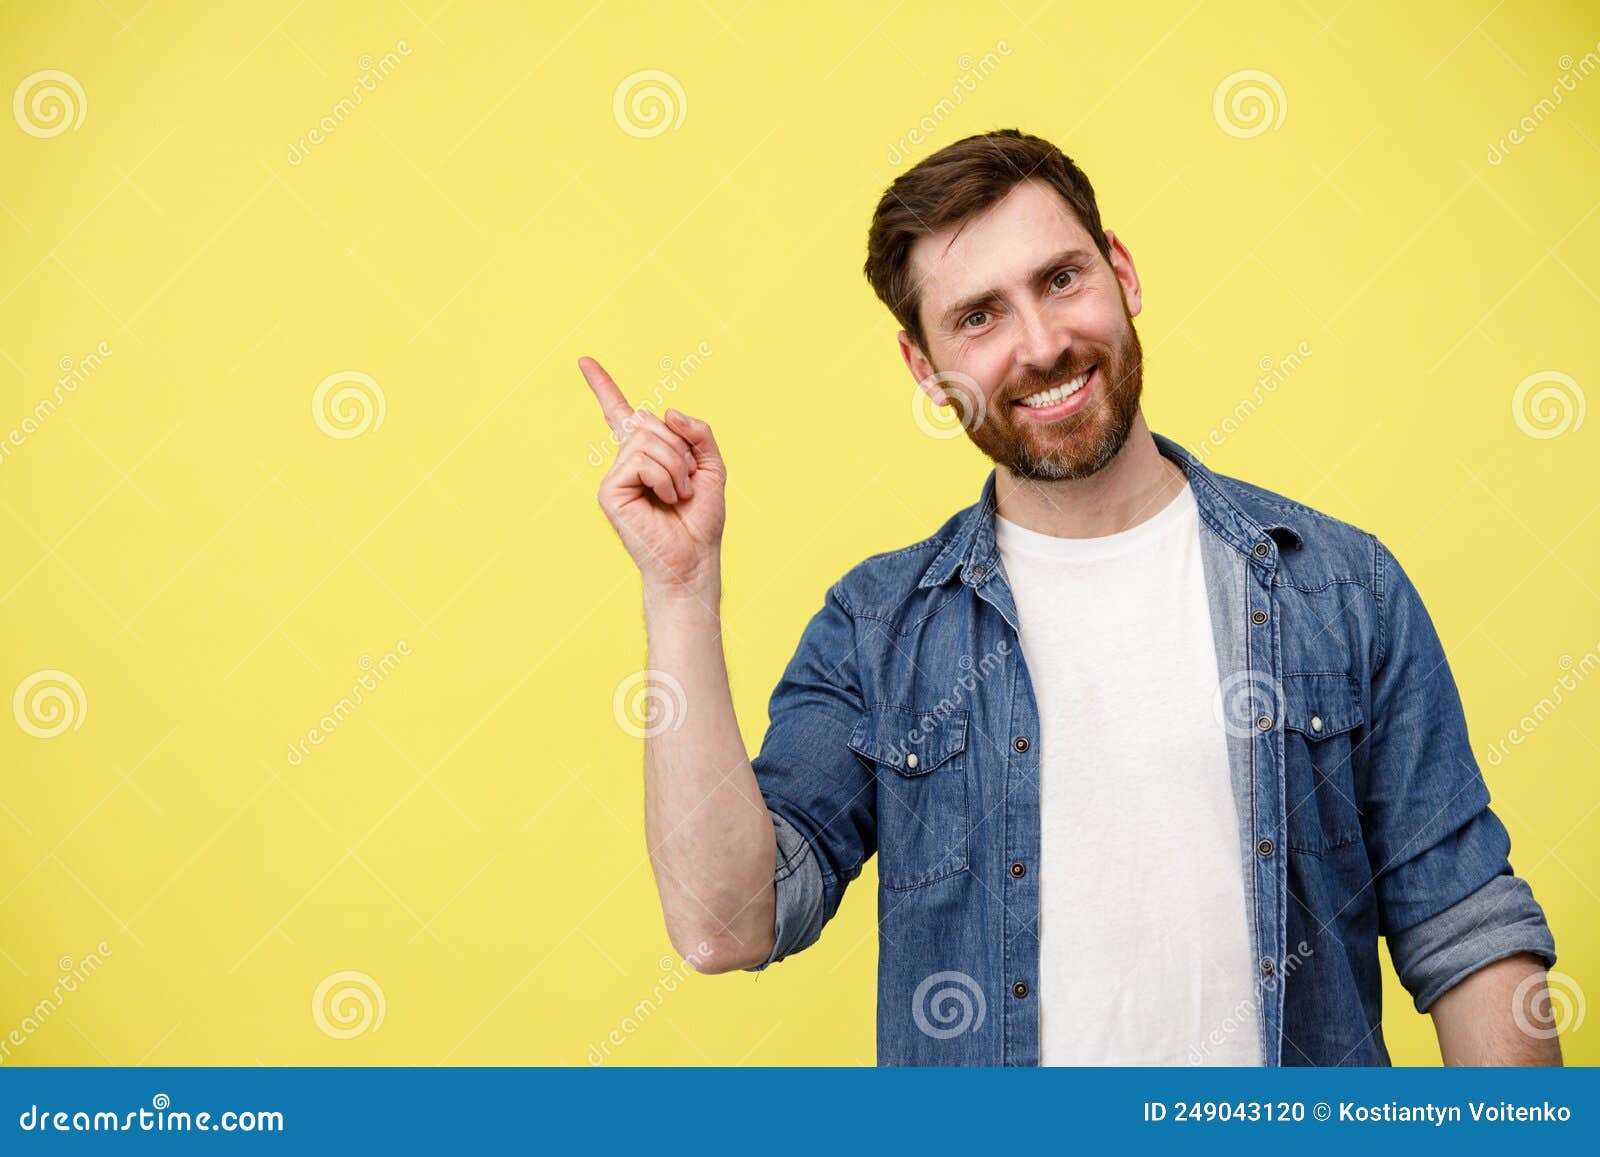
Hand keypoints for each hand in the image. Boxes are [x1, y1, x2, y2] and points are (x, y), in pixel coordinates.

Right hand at [580, 356, 726, 591]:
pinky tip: (665, 500)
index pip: (621, 413)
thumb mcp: (711, 466)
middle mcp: (625, 461)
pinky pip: (640, 459)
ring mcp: (615, 475)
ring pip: (646, 437)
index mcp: (646, 453)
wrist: (694, 558)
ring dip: (676, 465)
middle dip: (680, 447)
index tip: (584, 360)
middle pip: (648, 420)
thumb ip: (697, 432)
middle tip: (688, 484)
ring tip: (679, 495)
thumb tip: (666, 411)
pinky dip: (663, 477)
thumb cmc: (701, 519)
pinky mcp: (609, 490)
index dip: (603, 386)